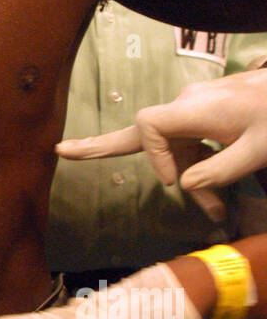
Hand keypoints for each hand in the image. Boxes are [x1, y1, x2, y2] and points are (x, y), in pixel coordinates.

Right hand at [56, 69, 266, 216]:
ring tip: (220, 214)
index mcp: (195, 110)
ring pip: (176, 146)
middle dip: (120, 154)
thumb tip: (182, 186)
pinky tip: (220, 198)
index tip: (172, 182)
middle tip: (70, 154)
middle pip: (149, 136)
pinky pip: (191, 142)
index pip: (148, 125)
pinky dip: (200, 166)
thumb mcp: (258, 150)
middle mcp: (187, 104)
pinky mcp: (205, 110)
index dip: (151, 155)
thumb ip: (221, 171)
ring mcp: (195, 105)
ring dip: (189, 178)